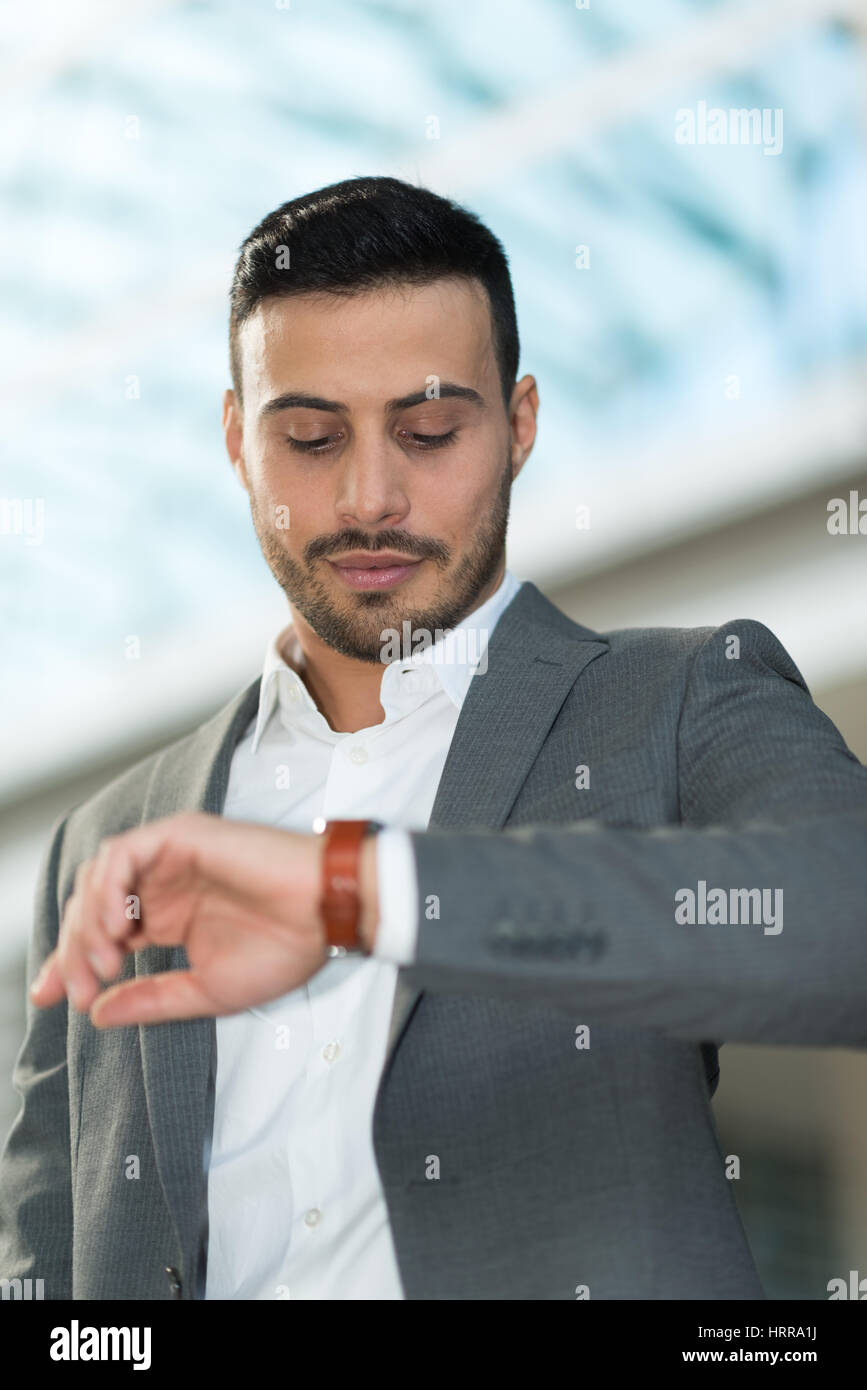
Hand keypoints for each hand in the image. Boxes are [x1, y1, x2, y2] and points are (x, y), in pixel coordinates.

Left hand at [28, 812, 357, 1026]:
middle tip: (82, 990)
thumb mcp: (206, 989)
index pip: (100, 933)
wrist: (327, 915)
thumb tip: (100, 1014)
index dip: (68, 963)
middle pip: (90, 908)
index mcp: (167, 916)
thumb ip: (151, 998)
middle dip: (73, 952)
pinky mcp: (180, 835)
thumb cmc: (285, 948)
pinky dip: (108, 888)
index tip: (50, 999)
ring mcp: (169, 858)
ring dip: (89, 922)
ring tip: (103, 961)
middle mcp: (162, 884)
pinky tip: (117, 925)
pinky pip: (121, 855)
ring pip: (98, 878)